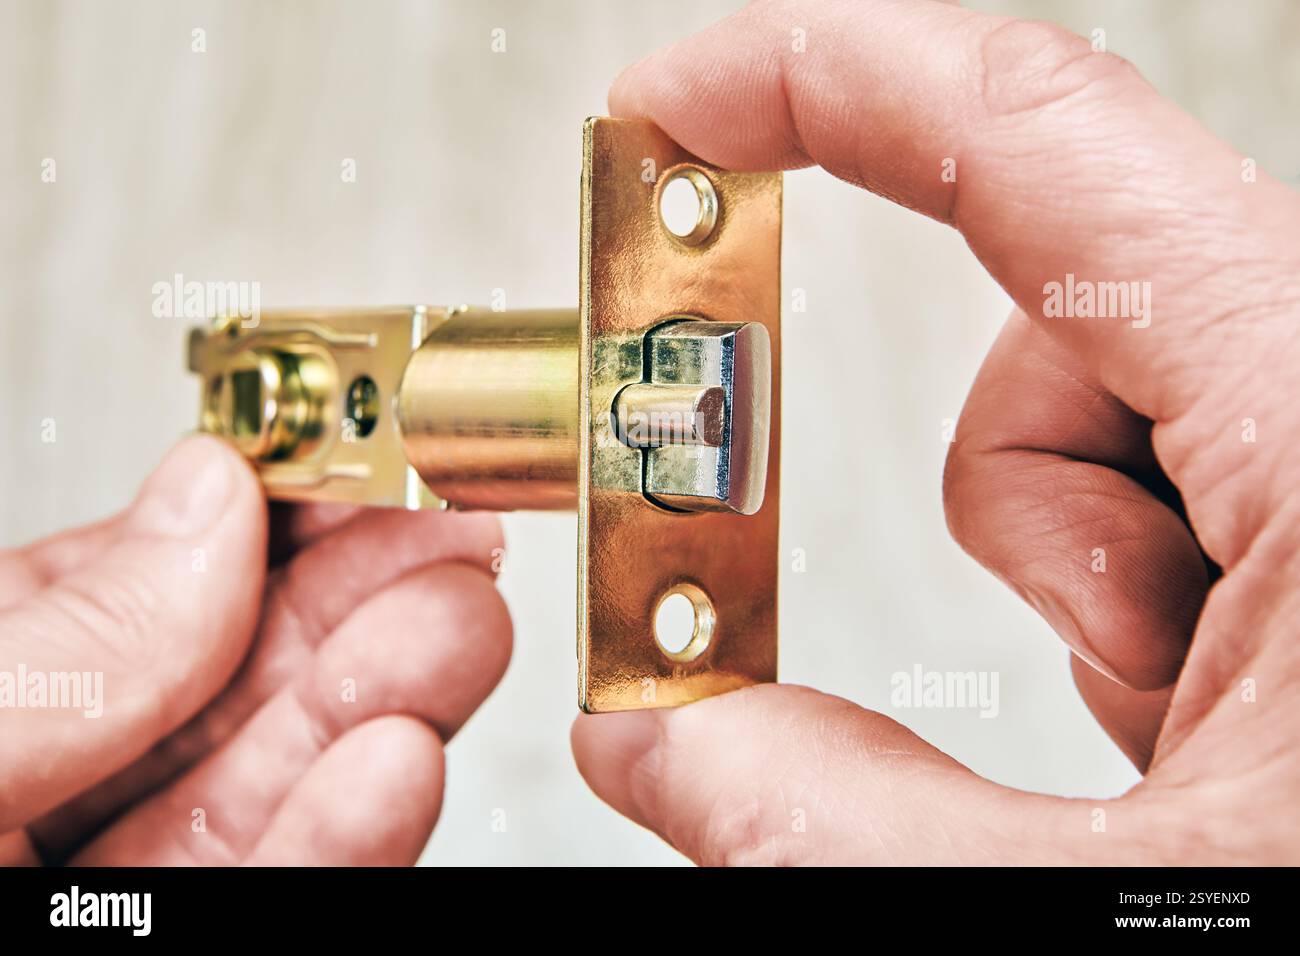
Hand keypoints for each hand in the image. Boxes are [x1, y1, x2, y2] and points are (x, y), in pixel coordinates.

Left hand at [0, 436, 509, 864]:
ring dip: (388, 701)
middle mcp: (59, 786)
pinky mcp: (193, 942)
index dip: (271, 512)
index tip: (368, 456)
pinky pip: (283, 889)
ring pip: (282, 781)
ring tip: (460, 629)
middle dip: (363, 600)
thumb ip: (68, 640)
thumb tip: (202, 500)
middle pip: (241, 678)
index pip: (146, 581)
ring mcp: (130, 883)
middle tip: (458, 534)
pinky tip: (400, 761)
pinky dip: (354, 830)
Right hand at [572, 0, 1299, 863]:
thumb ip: (839, 819)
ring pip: (1113, 424)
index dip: (821, 85)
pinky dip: (1142, 604)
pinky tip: (1215, 718)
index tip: (685, 104)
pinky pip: (1177, 496)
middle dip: (1003, 490)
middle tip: (1013, 612)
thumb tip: (653, 745)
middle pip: (1061, 311)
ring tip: (1183, 726)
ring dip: (1085, 576)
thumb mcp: (1115, 905)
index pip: (1035, 136)